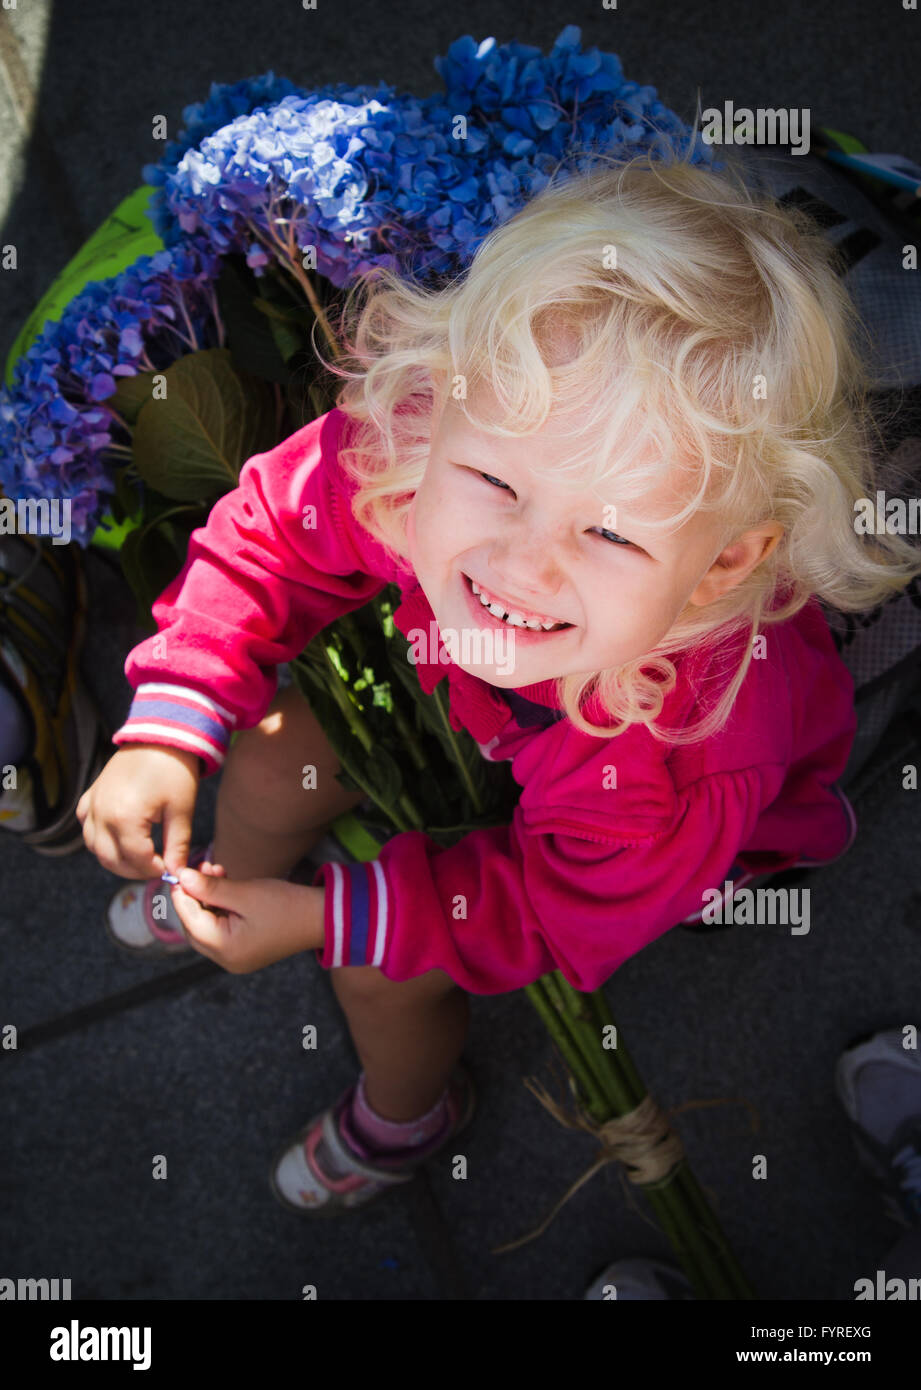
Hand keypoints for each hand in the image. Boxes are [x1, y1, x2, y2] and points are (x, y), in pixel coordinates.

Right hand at [76, 744, 199, 879]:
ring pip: (95, 848)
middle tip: (156, 867)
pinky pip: (87, 827)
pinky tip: (118, 838)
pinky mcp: (91, 796)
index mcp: (125, 818)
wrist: (160, 736)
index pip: (136, 860)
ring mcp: (93, 804)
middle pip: (111, 859)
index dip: (154, 869)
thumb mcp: (181, 810)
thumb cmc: (174, 770)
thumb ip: (177, 846)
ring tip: (141, 857)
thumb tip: (177, 873)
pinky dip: (99, 838)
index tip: (169, 868)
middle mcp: (102, 814)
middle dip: (135, 870)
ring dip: (116, 858)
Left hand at [168, 861, 324, 973]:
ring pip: (207, 926)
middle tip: (202, 869)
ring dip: (208, 900)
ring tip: (218, 872)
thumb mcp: (245, 893)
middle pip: (194, 926)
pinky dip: (220, 908)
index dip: (181, 894)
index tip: (180, 870)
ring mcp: (236, 958)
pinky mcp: (245, 950)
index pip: (190, 920)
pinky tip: (227, 888)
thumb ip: (210, 887)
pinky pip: (221, 929)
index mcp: (226, 950)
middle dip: (195, 897)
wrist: (322, 918)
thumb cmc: (286, 905)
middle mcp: (227, 960)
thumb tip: (181, 877)